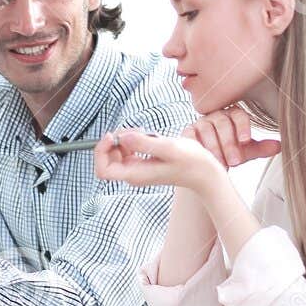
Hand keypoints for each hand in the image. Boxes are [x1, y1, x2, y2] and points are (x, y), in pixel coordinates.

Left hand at [93, 129, 225, 194]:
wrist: (205, 172)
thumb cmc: (191, 162)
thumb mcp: (169, 148)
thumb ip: (144, 143)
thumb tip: (121, 137)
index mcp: (135, 174)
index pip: (102, 170)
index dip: (101, 151)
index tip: (112, 136)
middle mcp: (133, 173)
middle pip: (107, 158)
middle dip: (114, 140)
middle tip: (134, 131)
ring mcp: (138, 168)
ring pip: (117, 150)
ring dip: (127, 137)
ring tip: (148, 134)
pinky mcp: (144, 161)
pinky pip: (129, 148)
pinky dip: (136, 138)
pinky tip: (151, 137)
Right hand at [183, 107, 281, 168]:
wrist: (208, 164)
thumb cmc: (229, 154)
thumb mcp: (246, 152)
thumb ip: (261, 148)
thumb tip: (280, 146)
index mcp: (233, 116)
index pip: (239, 115)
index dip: (243, 127)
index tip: (246, 141)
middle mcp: (216, 116)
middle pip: (222, 123)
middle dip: (229, 143)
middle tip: (235, 162)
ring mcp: (200, 123)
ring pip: (206, 129)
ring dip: (214, 147)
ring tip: (221, 164)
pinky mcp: (187, 132)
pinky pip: (190, 135)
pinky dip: (196, 145)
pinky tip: (203, 157)